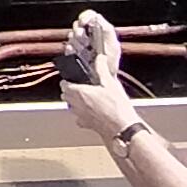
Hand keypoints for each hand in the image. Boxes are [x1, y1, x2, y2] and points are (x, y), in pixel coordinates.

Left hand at [60, 11, 135, 140]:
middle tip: (78, 87)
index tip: (71, 78)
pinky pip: (79, 118)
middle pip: (66, 96)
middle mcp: (76, 105)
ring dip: (74, 102)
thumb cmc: (116, 107)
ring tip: (86, 98)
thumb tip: (100, 59)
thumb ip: (102, 69)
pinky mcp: (87, 125)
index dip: (67, 81)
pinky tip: (92, 112)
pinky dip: (82, 115)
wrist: (122, 128)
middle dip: (69, 91)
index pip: (64, 85)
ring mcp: (80, 116)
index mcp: (80, 92)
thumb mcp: (110, 83)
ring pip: (71, 107)